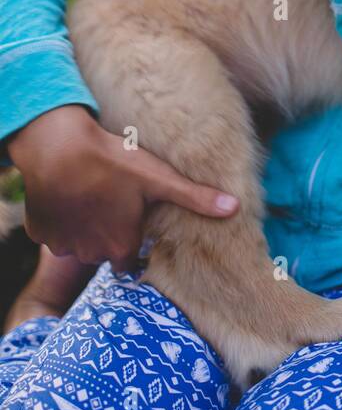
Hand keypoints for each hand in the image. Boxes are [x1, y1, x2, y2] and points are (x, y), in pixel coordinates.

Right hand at [8, 105, 238, 273]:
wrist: (57, 147)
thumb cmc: (112, 162)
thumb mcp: (158, 177)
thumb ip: (195, 197)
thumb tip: (234, 208)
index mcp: (120, 246)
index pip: (131, 262)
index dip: (134, 244)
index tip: (135, 225)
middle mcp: (90, 254)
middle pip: (104, 252)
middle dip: (109, 234)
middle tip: (113, 203)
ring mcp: (62, 244)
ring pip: (77, 243)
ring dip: (84, 226)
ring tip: (92, 196)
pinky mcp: (40, 231)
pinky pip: (53, 231)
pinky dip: (59, 218)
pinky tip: (68, 195)